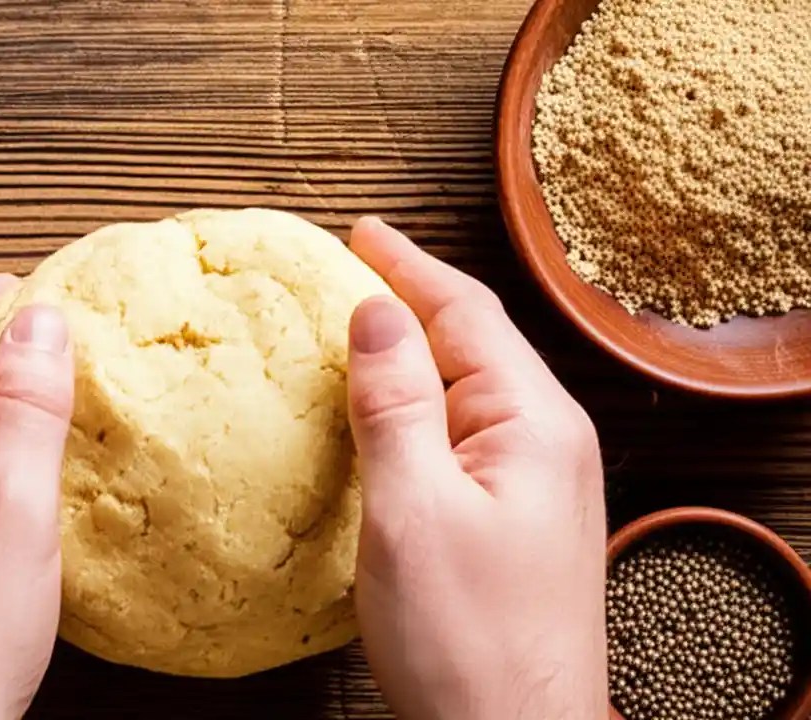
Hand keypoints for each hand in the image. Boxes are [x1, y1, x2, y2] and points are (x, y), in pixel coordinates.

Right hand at [346, 218, 606, 719]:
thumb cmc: (468, 639)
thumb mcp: (413, 510)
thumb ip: (395, 404)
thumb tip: (373, 312)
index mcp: (532, 424)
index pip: (466, 313)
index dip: (408, 264)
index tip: (360, 230)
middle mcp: (546, 442)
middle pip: (474, 342)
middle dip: (411, 300)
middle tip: (348, 269)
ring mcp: (534, 483)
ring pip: (466, 390)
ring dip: (413, 353)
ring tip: (358, 329)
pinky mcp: (513, 519)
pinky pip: (463, 434)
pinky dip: (418, 406)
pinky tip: (386, 415)